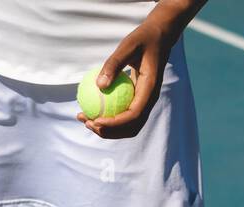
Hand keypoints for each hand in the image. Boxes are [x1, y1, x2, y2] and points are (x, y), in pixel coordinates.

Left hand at [78, 19, 173, 138]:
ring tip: (86, 120)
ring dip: (106, 128)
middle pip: (130, 127)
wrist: (158, 38)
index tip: (95, 120)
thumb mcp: (128, 45)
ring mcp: (143, 103)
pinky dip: (107, 117)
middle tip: (87, 123)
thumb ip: (114, 64)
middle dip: (108, 131)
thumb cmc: (143, 39)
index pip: (134, 116)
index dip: (115, 123)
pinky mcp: (137, 101)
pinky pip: (122, 114)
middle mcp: (148, 101)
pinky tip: (90, 110)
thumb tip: (99, 85)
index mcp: (150, 91)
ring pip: (126, 126)